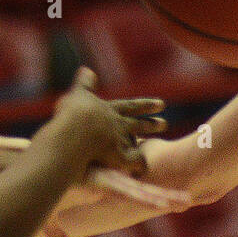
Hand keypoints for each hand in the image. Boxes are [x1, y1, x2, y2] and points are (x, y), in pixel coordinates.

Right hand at [53, 68, 169, 173]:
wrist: (73, 132)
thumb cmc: (72, 114)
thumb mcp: (77, 95)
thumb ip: (84, 84)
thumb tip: (87, 69)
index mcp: (107, 111)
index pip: (129, 107)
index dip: (145, 106)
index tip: (162, 104)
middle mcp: (116, 124)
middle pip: (136, 124)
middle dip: (150, 124)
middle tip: (165, 124)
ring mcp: (117, 140)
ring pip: (137, 139)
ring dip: (148, 137)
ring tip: (158, 144)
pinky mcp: (115, 156)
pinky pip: (131, 161)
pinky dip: (138, 163)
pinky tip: (145, 167)